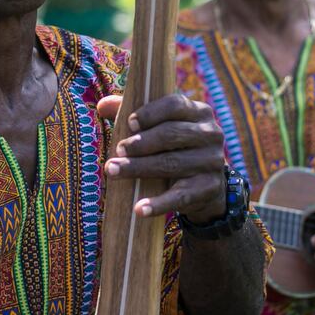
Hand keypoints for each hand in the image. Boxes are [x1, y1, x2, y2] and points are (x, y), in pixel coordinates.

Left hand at [97, 93, 225, 223]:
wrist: (207, 186)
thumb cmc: (176, 148)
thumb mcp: (161, 128)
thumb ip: (135, 116)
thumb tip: (103, 105)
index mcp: (199, 112)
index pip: (175, 105)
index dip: (150, 113)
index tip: (130, 123)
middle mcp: (210, 134)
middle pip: (171, 134)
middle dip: (141, 143)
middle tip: (118, 150)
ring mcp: (212, 162)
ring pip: (171, 164)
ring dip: (139, 168)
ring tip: (113, 171)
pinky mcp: (208, 188)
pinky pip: (180, 197)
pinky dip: (158, 204)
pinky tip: (138, 209)